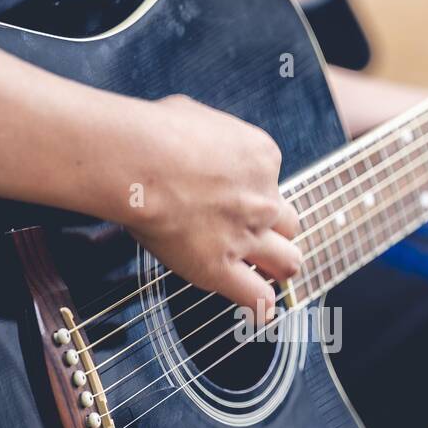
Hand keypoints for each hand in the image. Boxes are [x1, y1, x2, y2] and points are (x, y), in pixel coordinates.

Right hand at [122, 94, 300, 323]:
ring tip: (265, 275)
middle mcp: (263, 199)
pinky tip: (259, 312)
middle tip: (255, 238)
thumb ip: (210, 135)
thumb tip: (197, 136)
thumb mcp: (196, 115)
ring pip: (287, 263)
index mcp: (262, 158)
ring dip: (277, 269)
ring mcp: (247, 236)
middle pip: (290, 224)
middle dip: (275, 233)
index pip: (270, 183)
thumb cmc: (155, 132)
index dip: (250, 192)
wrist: (138, 160)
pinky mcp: (221, 267)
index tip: (228, 197)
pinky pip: (257, 298)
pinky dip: (260, 307)